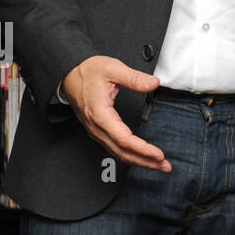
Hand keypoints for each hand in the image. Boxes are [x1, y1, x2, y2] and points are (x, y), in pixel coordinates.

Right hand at [62, 56, 170, 172]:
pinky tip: (142, 156)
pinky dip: (130, 155)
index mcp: (101, 115)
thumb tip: (154, 83)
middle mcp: (97, 128)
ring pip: (118, 153)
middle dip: (145, 162)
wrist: (69, 74)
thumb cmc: (89, 71)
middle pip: (123, 152)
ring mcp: (96, 131)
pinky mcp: (98, 131)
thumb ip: (134, 78)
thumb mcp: (113, 69)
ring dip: (139, 161)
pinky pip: (114, 148)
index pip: (125, 140)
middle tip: (166, 166)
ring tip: (158, 165)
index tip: (159, 155)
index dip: (143, 149)